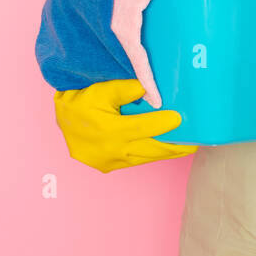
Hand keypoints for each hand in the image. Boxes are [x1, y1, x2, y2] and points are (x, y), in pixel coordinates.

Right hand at [53, 78, 193, 172]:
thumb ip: (123, 89)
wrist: (62, 122)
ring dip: (164, 153)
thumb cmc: (81, 103)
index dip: (163, 124)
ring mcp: (111, 161)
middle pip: (150, 149)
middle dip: (173, 147)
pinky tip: (162, 150)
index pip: (143, 128)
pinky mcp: (110, 166)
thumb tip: (146, 88)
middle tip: (193, 143)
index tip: (180, 119)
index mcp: (109, 130)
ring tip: (184, 148)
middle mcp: (112, 149)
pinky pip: (136, 161)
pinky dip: (150, 155)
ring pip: (145, 158)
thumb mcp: (99, 91)